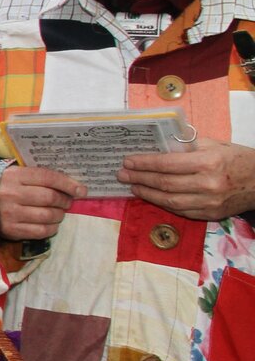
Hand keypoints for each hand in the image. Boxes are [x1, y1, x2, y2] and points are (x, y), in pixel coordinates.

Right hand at [0, 165, 84, 240]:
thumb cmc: (3, 187)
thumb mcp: (17, 176)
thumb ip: (40, 178)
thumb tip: (74, 188)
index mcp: (13, 176)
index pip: (47, 178)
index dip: (68, 184)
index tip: (81, 190)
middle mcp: (10, 194)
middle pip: (50, 198)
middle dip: (65, 201)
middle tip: (68, 202)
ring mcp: (9, 213)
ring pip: (47, 216)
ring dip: (59, 215)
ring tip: (58, 213)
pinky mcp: (10, 230)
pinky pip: (40, 231)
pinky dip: (51, 228)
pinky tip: (50, 224)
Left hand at [119, 137, 254, 220]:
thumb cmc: (238, 159)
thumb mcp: (215, 145)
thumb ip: (188, 146)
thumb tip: (159, 146)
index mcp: (208, 162)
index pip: (168, 164)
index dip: (144, 163)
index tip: (127, 161)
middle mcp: (208, 184)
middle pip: (165, 183)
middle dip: (139, 179)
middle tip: (122, 174)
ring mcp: (210, 202)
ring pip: (170, 201)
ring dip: (147, 194)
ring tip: (132, 186)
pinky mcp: (211, 214)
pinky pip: (181, 211)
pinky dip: (163, 204)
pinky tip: (151, 197)